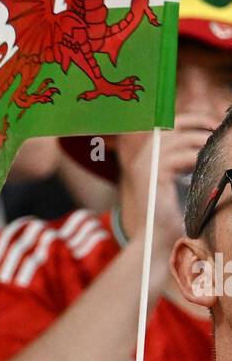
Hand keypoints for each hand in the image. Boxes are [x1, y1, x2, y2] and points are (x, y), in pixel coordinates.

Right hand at [118, 113, 215, 265]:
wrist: (158, 239)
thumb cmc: (172, 215)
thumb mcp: (180, 182)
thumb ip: (186, 163)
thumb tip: (207, 144)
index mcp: (147, 159)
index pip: (167, 127)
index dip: (191, 121)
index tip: (211, 125)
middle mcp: (143, 160)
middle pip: (170, 128)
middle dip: (197, 124)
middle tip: (216, 130)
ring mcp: (145, 168)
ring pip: (175, 140)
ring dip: (199, 140)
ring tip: (214, 146)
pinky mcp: (152, 178)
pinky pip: (178, 158)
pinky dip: (195, 157)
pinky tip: (206, 163)